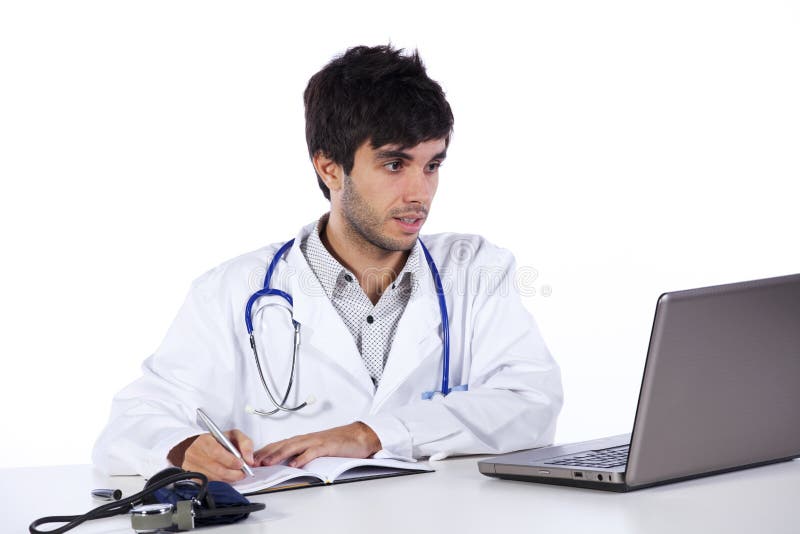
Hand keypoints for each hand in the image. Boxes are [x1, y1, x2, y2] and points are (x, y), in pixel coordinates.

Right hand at [168, 429, 254, 482]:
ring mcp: (194, 469)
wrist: (193, 446)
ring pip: (216, 479)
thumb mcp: (233, 435)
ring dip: (229, 478)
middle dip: (234, 473)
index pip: (217, 453)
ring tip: (235, 472)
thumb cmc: (215, 440)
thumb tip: (250, 460)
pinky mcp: (193, 479)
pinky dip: (221, 481)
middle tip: (243, 472)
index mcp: (205, 442)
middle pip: (218, 470)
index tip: (241, 464)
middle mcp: (196, 456)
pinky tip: (225, 475)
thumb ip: (245, 443)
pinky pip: (212, 484)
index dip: (230, 461)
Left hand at [254, 422, 381, 467]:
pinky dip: (302, 457)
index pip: (280, 444)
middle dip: (267, 453)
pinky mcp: (327, 446)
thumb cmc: (340, 442)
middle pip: (283, 444)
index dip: (266, 450)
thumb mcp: (317, 447)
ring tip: (268, 462)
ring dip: (279, 454)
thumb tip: (288, 462)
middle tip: (253, 461)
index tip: (253, 458)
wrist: (359, 436)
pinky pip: (312, 452)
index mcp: (304, 439)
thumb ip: (303, 453)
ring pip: (293, 447)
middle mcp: (307, 438)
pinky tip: (294, 464)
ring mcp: (316, 441)